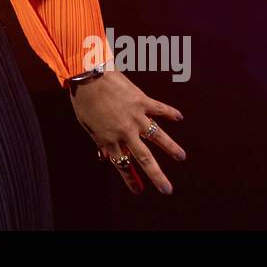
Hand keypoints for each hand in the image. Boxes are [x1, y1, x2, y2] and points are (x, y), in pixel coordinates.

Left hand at [67, 67, 186, 194]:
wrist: (88, 75)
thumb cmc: (84, 101)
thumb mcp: (87, 125)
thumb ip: (99, 141)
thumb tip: (105, 157)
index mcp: (109, 139)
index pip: (122, 164)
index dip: (130, 179)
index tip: (139, 191)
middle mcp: (125, 132)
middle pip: (144, 159)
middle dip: (157, 176)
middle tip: (168, 189)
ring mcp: (136, 117)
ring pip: (158, 137)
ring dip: (171, 147)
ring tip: (181, 157)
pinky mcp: (142, 101)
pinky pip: (160, 109)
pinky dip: (170, 112)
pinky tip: (179, 117)